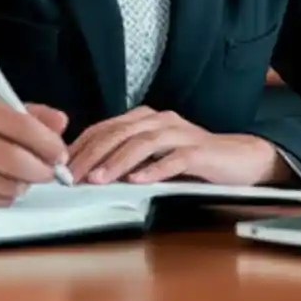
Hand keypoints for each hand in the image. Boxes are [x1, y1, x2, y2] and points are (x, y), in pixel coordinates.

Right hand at [0, 91, 69, 206]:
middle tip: (51, 173)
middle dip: (41, 169)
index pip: (21, 124)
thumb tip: (62, 123)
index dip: (48, 143)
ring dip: (22, 185)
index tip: (62, 155)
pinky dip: (4, 197)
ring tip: (19, 178)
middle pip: (14, 158)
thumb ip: (33, 116)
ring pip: (5, 184)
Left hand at [67, 106, 290, 186]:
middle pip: (120, 132)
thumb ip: (128, 157)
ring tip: (98, 179)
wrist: (239, 158)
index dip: (82, 145)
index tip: (62, 165)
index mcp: (147, 119)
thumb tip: (88, 172)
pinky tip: (138, 181)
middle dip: (92, 154)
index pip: (106, 127)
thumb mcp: (154, 155)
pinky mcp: (200, 152)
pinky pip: (175, 159)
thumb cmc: (193, 159)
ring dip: (117, 161)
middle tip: (72, 176)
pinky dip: (155, 169)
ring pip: (143, 143)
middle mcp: (162, 121)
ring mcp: (182, 134)